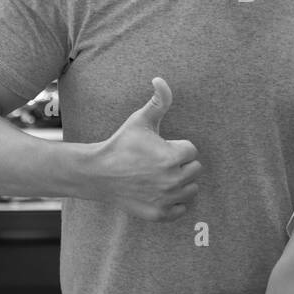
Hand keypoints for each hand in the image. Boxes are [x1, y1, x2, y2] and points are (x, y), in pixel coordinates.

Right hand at [92, 78, 201, 221]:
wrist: (98, 174)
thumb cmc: (121, 144)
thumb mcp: (139, 120)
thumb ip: (158, 100)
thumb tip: (160, 79)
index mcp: (172, 157)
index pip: (191, 150)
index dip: (176, 146)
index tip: (160, 147)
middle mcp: (173, 180)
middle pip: (195, 170)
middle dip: (181, 163)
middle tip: (160, 161)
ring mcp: (166, 199)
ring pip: (191, 189)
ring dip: (180, 182)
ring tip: (160, 175)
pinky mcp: (159, 214)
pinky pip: (181, 209)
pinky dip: (174, 202)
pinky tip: (160, 191)